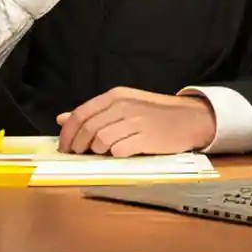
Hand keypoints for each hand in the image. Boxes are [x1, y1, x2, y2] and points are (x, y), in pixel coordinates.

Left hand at [57, 87, 217, 156]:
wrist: (190, 118)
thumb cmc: (155, 113)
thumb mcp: (124, 104)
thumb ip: (93, 112)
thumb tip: (62, 118)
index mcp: (116, 96)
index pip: (81, 114)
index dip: (68, 132)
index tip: (64, 146)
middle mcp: (124, 106)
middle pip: (88, 129)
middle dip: (78, 145)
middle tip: (77, 154)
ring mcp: (136, 122)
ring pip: (101, 141)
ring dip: (97, 151)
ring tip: (102, 153)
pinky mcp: (146, 139)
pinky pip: (120, 151)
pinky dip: (115, 155)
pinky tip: (120, 154)